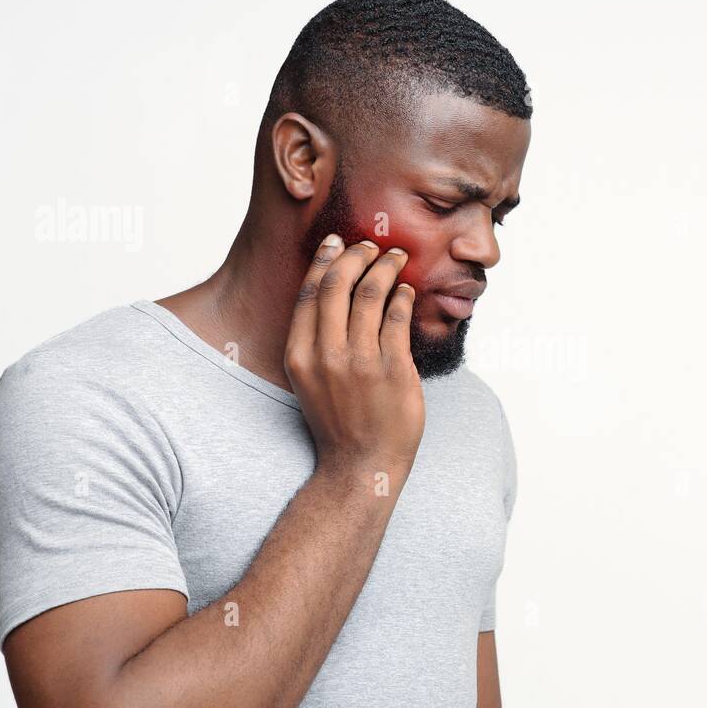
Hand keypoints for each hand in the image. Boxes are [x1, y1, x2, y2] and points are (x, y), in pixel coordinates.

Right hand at [284, 233, 424, 477]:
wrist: (362, 465)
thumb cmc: (339, 423)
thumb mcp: (311, 381)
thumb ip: (316, 341)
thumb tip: (332, 295)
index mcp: (299, 356)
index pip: (308, 293)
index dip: (324, 261)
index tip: (337, 242)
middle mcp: (326, 355)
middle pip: (337, 285)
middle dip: (356, 255)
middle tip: (371, 244)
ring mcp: (360, 362)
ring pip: (370, 294)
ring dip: (385, 267)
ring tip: (396, 257)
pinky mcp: (393, 369)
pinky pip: (397, 318)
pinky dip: (403, 296)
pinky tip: (407, 289)